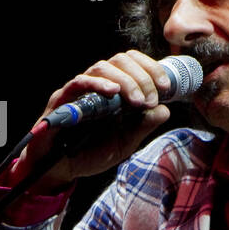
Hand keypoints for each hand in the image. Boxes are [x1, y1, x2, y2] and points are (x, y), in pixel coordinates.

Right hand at [10, 50, 175, 194]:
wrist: (63, 169)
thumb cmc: (92, 152)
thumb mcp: (126, 141)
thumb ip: (143, 125)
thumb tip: (165, 109)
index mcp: (115, 90)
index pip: (134, 63)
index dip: (152, 69)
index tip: (166, 88)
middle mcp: (98, 85)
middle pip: (121, 60)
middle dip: (143, 76)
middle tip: (151, 99)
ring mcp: (80, 90)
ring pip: (102, 67)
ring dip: (126, 81)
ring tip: (138, 101)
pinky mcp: (62, 100)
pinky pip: (78, 83)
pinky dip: (97, 83)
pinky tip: (112, 92)